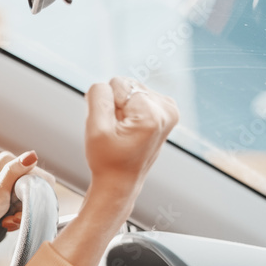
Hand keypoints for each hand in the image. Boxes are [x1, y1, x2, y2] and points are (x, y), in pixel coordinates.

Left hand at [0, 151, 55, 236]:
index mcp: (7, 162)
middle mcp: (9, 168)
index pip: (40, 176)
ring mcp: (7, 181)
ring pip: (28, 199)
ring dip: (21, 214)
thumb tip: (32, 155)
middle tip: (13, 218)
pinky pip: (20, 204)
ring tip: (7, 220)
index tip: (23, 207)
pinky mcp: (5, 193)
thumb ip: (14, 172)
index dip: (37, 195)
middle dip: (27, 207)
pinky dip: (15, 215)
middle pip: (35, 189)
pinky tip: (5, 220)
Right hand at [85, 78, 178, 199]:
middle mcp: (167, 109)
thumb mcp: (95, 129)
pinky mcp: (168, 111)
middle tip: (117, 131)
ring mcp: (170, 110)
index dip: (107, 104)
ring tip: (124, 131)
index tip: (112, 128)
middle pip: (127, 84)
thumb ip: (98, 97)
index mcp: (152, 114)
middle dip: (117, 105)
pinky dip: (132, 109)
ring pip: (132, 90)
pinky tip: (132, 128)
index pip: (117, 84)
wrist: (120, 181)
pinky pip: (140, 96)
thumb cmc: (107, 160)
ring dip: (123, 108)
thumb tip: (105, 84)